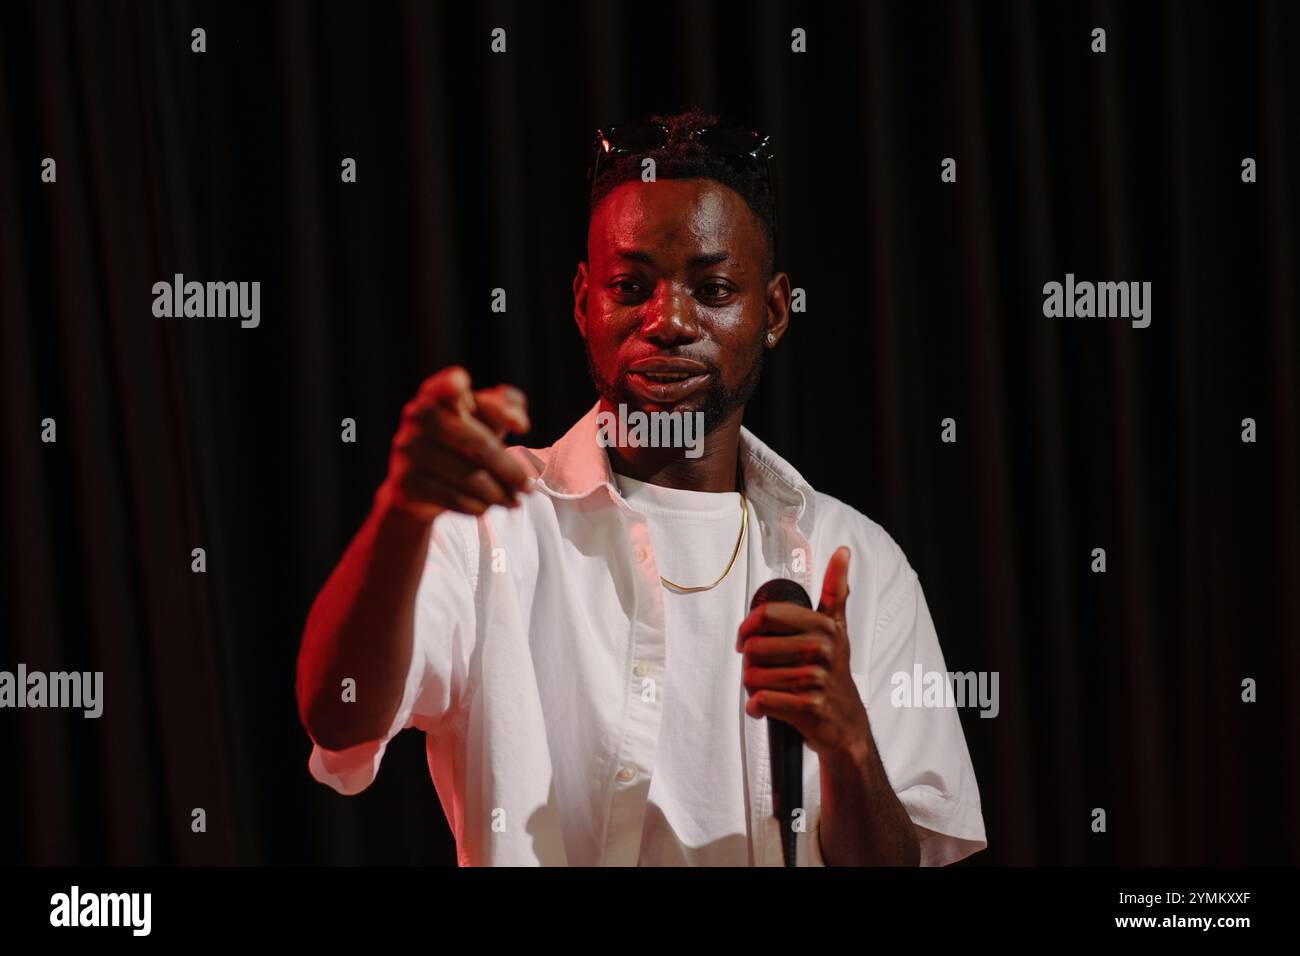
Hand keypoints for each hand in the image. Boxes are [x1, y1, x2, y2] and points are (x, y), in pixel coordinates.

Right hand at [376, 365, 532, 521]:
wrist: (417, 485)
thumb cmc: (460, 440)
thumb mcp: (483, 419)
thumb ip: (505, 407)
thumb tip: (520, 422)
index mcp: (436, 394)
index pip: (444, 385)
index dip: (454, 385)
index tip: (464, 385)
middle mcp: (417, 417)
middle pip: (477, 442)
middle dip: (508, 468)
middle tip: (528, 486)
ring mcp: (408, 450)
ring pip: (468, 475)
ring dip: (498, 493)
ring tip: (515, 501)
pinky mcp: (406, 483)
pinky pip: (452, 497)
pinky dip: (477, 505)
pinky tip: (488, 507)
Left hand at [735, 547, 869, 762]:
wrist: (846, 724)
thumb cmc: (833, 672)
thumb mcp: (836, 628)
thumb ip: (835, 590)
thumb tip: (842, 550)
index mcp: (823, 625)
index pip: (766, 615)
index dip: (747, 628)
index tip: (745, 640)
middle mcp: (822, 649)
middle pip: (755, 648)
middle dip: (750, 663)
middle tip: (762, 671)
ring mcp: (816, 678)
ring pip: (753, 676)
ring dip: (752, 687)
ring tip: (769, 689)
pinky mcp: (808, 707)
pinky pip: (761, 701)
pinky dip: (756, 708)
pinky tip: (766, 708)